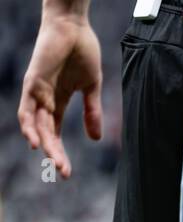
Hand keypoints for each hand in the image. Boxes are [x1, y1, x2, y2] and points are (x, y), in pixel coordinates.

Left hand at [17, 5, 101, 179]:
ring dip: (43, 144)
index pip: (54, 133)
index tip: (68, 173)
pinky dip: (28, 125)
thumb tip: (96, 139)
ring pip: (36, 125)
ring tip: (52, 161)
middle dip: (54, 154)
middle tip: (62, 173)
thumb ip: (92, 111)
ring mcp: (37, 91)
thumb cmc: (83, 51)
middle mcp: (44, 99)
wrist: (74, 27)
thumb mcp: (92, 87)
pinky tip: (34, 141)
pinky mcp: (33, 81)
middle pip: (45, 133)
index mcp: (58, 101)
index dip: (60, 153)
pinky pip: (27, 107)